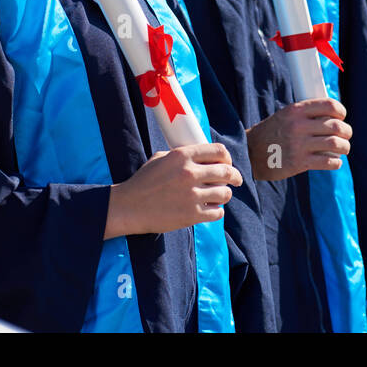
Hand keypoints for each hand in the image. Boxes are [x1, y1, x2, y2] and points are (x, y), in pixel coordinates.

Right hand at [105, 143, 241, 238]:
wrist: (129, 207)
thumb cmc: (143, 182)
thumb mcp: (160, 159)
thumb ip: (181, 155)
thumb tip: (202, 155)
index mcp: (182, 156)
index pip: (218, 151)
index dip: (227, 157)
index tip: (228, 162)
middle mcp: (190, 173)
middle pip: (226, 172)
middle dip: (235, 176)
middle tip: (236, 180)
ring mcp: (192, 195)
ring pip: (225, 193)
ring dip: (226, 194)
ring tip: (221, 196)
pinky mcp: (192, 215)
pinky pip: (217, 212)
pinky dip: (217, 211)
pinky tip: (212, 209)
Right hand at [247, 98, 351, 180]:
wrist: (250, 153)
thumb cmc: (272, 133)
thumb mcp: (286, 116)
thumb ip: (306, 114)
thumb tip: (334, 116)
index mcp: (296, 110)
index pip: (329, 105)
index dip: (340, 111)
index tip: (341, 116)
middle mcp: (298, 125)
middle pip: (336, 126)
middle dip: (346, 131)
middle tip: (346, 135)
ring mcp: (299, 144)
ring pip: (335, 143)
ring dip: (345, 147)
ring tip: (343, 148)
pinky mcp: (299, 162)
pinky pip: (327, 161)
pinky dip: (336, 162)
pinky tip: (335, 161)